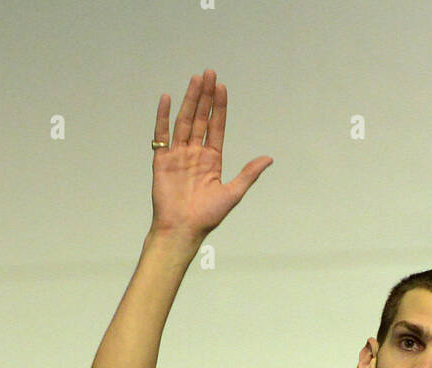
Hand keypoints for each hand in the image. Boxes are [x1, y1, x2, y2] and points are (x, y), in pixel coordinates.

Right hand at [150, 70, 272, 240]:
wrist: (182, 230)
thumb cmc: (207, 217)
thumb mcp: (233, 193)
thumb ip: (248, 173)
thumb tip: (269, 158)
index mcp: (212, 160)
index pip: (216, 127)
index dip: (219, 107)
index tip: (222, 87)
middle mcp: (195, 154)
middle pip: (200, 118)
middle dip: (205, 96)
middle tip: (210, 73)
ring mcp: (178, 155)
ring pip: (184, 121)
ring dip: (189, 100)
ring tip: (196, 80)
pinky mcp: (162, 160)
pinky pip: (162, 134)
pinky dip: (163, 116)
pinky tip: (167, 98)